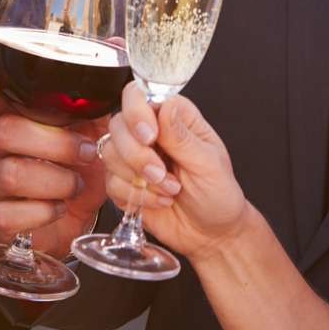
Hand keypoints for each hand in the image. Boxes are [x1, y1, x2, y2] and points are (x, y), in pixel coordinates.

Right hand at [0, 67, 109, 259]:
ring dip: (57, 180)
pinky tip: (60, 207)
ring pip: (11, 173)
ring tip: (77, 184)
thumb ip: (101, 91)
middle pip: (5, 131)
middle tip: (88, 153)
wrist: (78, 219)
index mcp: (17, 115)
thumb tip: (118, 43)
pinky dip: (45, 211)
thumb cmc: (82, 168)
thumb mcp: (95, 127)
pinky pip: (11, 213)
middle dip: (56, 144)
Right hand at [100, 84, 246, 263]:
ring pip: (110, 153)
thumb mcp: (208, 164)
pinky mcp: (123, 182)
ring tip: (169, 190)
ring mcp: (133, 157)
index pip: (138, 96)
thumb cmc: (218, 194)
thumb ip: (182, 137)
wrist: (211, 233)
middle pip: (118, 124)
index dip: (137, 114)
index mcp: (173, 116)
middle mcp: (149, 132)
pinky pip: (111, 182)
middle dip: (138, 156)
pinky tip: (159, 200)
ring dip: (138, 178)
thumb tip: (166, 107)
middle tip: (163, 174)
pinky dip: (136, 196)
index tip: (150, 137)